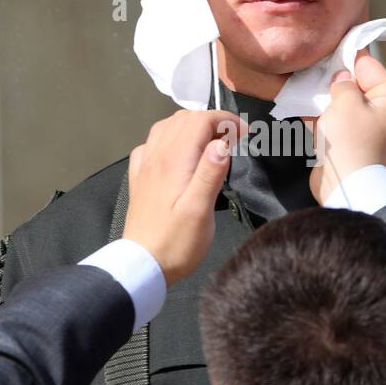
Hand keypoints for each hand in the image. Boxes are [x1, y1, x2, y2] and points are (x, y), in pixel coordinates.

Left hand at [123, 109, 239, 285]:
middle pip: (184, 119)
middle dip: (212, 122)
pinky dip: (171, 138)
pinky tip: (180, 154)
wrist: (143, 265)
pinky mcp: (140, 178)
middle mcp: (156, 156)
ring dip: (192, 127)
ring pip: (167, 127)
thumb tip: (222, 143)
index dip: (226, 121)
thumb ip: (211, 174)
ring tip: (211, 144)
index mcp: (174, 161)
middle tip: (233, 140)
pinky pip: (153, 144)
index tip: (244, 135)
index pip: (201, 121)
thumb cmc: (176, 243)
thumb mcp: (200, 211)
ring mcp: (146, 166)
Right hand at [307, 50, 385, 203]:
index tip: (330, 49)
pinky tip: (305, 107)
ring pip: (346, 105)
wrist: (344, 186)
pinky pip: (339, 123)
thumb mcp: (345, 101)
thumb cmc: (351, 142)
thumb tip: (340, 77)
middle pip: (359, 86)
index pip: (371, 67)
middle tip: (316, 70)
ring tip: (308, 88)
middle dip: (336, 80)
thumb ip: (342, 82)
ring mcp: (371, 132)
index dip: (348, 58)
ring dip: (327, 98)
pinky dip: (324, 117)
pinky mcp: (355, 145)